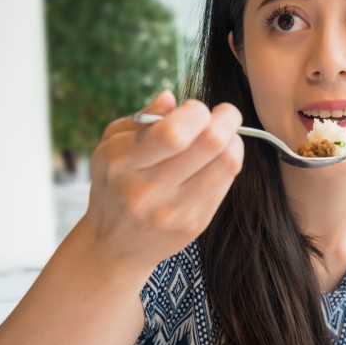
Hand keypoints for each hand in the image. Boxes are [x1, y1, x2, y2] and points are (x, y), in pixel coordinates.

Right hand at [84, 90, 243, 271]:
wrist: (114, 246)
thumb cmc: (114, 184)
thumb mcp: (111, 145)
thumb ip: (141, 118)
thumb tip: (171, 98)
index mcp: (121, 163)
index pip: (174, 133)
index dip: (196, 112)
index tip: (195, 109)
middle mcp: (147, 190)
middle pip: (209, 144)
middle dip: (226, 119)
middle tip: (224, 114)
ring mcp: (174, 211)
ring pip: (227, 164)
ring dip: (233, 141)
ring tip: (224, 136)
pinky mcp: (195, 224)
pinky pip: (226, 183)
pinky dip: (228, 163)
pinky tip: (216, 159)